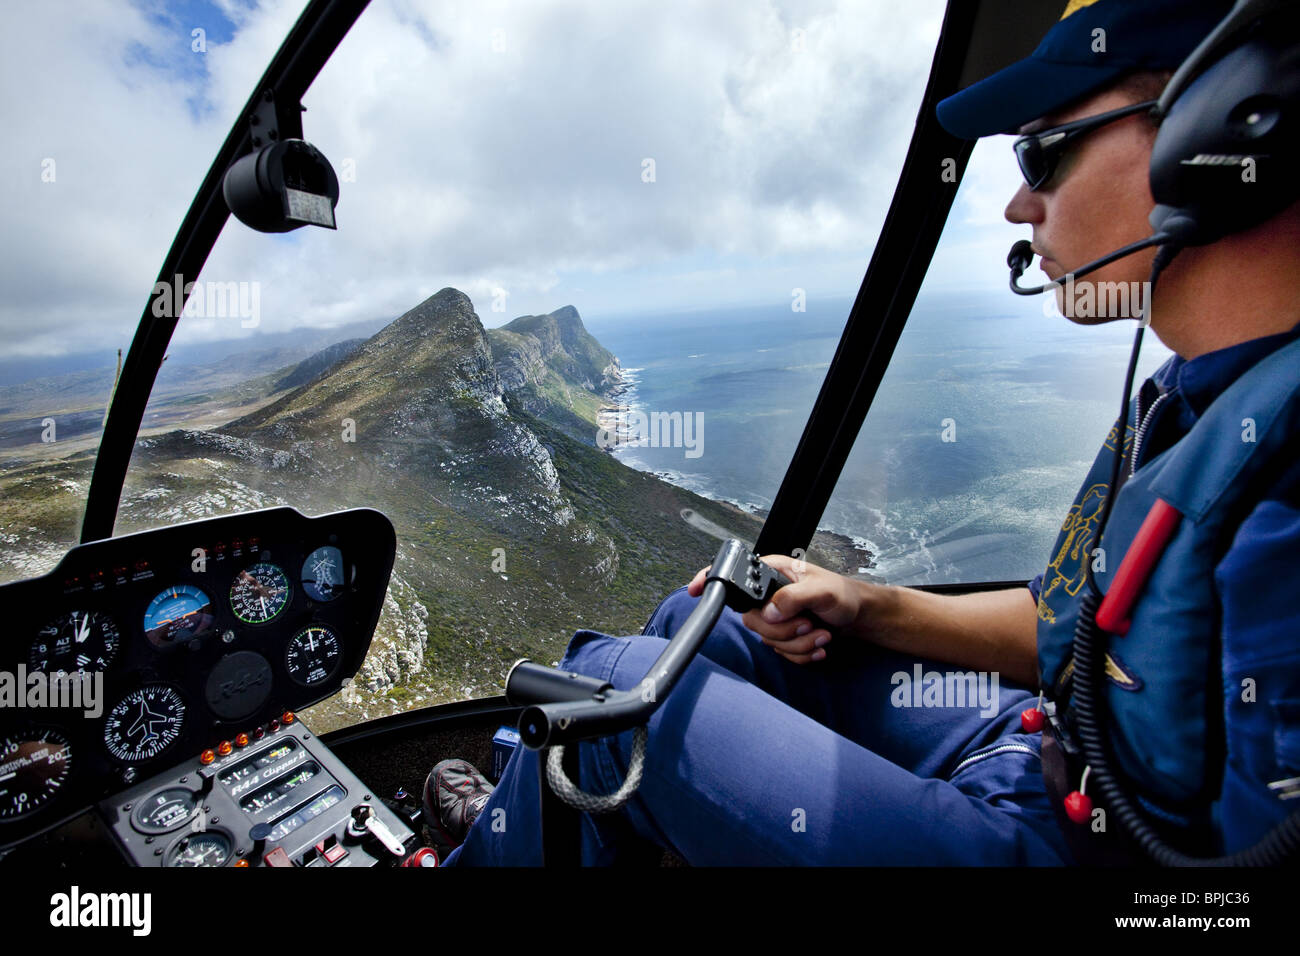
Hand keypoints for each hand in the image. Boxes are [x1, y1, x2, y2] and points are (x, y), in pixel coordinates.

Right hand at [687, 554, 861, 663]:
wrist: (858, 616)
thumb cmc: (843, 595)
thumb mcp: (822, 590)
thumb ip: (794, 597)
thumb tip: (770, 611)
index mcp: (771, 574)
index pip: (734, 577)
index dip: (711, 582)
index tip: (695, 590)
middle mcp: (768, 595)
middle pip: (753, 621)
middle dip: (785, 631)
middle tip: (809, 624)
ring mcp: (774, 617)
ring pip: (769, 641)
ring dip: (799, 644)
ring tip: (821, 633)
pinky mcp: (782, 636)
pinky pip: (781, 653)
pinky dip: (802, 654)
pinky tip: (818, 644)